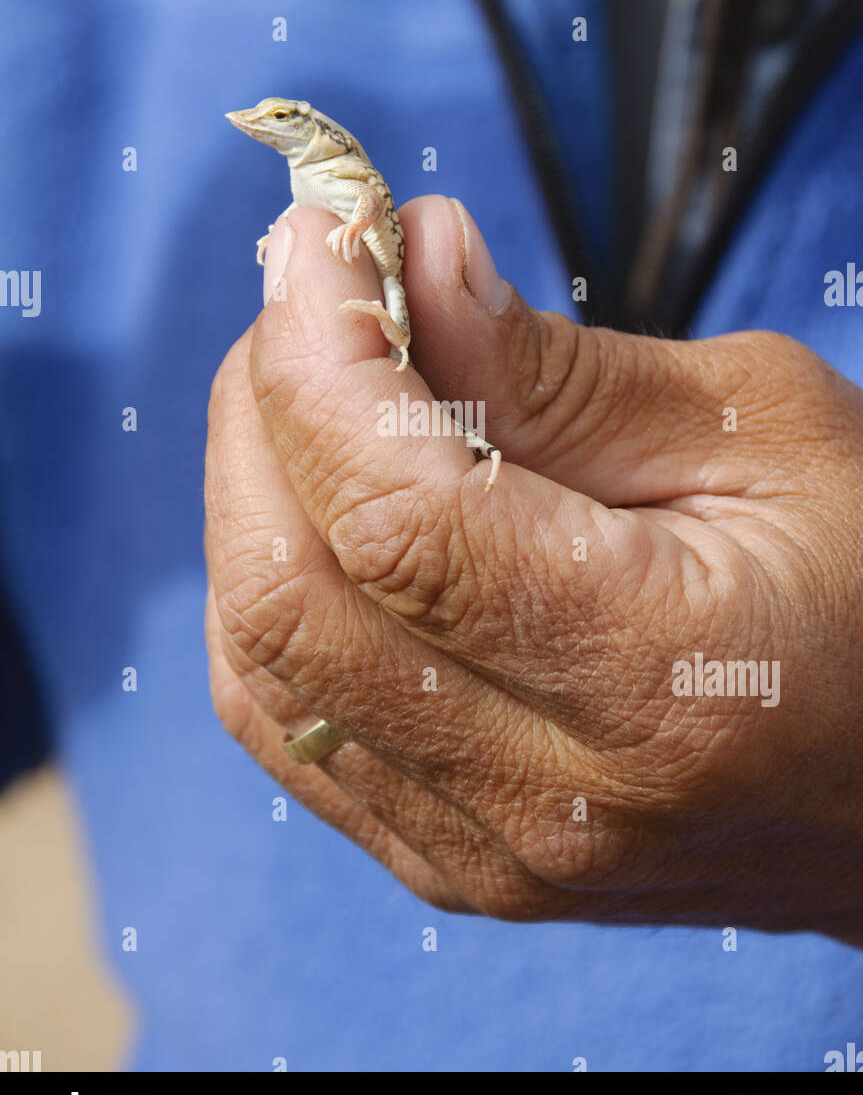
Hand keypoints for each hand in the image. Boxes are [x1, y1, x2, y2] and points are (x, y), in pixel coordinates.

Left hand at [204, 195, 862, 938]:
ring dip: (254, 488)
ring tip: (329, 386)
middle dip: (265, 407)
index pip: (399, 522)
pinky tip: (327, 499)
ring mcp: (486, 854)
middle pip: (290, 595)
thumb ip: (561, 369)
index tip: (320, 237)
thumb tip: (407, 266)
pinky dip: (272, 582)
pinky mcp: (446, 856)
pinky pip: (284, 713)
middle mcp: (553, 803)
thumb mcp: (762, 434)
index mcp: (663, 684)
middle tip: (322, 295)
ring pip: (258, 658)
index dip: (322, 360)